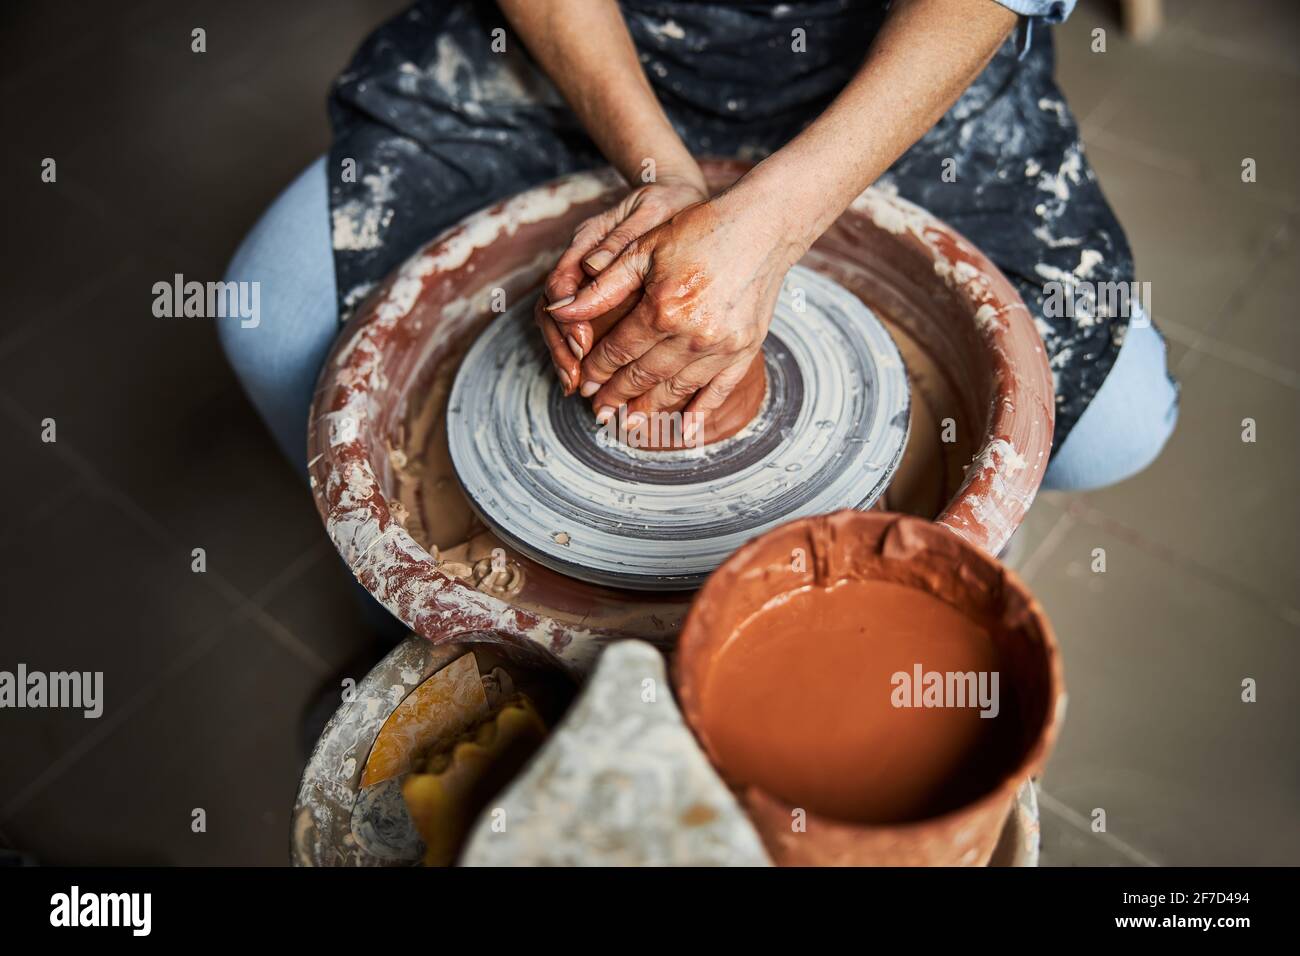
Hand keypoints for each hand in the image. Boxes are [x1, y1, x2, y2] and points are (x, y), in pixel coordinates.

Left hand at [546, 188, 801, 428]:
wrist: (763, 227)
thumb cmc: (700, 230)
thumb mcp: (644, 249)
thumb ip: (602, 287)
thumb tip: (560, 311)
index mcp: (661, 308)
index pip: (618, 351)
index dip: (596, 369)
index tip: (583, 382)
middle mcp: (691, 335)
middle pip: (642, 376)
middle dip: (615, 395)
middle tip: (598, 410)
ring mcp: (721, 347)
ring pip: (675, 388)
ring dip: (648, 408)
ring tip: (628, 421)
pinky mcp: (744, 350)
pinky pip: (717, 391)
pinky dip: (698, 413)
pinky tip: (683, 431)